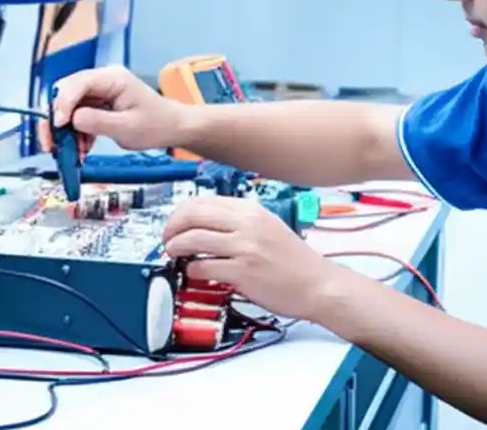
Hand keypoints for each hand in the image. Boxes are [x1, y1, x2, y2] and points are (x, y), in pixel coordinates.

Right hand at [37, 66, 187, 152]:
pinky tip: (82, 149)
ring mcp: (100, 92)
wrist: (173, 128)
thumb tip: (72, 120)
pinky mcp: (99, 104)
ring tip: (75, 152)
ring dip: (67, 131)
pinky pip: (78, 116)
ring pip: (70, 107)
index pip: (77, 84)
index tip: (59, 126)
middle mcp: (102, 80)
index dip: (63, 104)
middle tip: (52, 144)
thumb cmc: (157, 124)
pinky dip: (76, 134)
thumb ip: (98, 122)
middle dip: (57, 120)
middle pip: (66, 94)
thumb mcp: (127, 127)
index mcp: (112, 78)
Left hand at [163, 195, 337, 320]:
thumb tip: (205, 224)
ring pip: (194, 238)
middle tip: (167, 238)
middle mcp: (248, 224)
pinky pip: (204, 266)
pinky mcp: (243, 272)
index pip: (204, 201)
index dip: (182, 212)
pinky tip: (194, 271)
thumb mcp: (269, 227)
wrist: (318, 285)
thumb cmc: (295, 261)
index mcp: (253, 210)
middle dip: (172, 226)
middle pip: (193, 215)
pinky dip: (192, 268)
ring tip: (173, 252)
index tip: (176, 222)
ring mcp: (245, 248)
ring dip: (176, 246)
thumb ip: (240, 222)